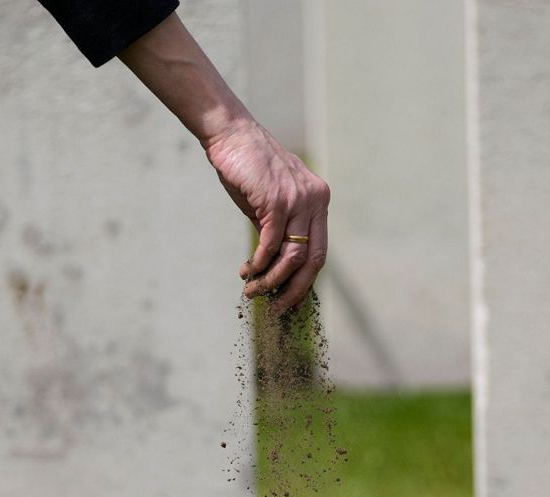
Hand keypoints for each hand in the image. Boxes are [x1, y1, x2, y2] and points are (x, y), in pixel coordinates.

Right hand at [205, 120, 329, 312]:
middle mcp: (315, 200)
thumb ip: (279, 232)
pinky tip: (248, 272)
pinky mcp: (276, 201)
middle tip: (277, 308)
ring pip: (293, 257)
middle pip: (314, 260)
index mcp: (318, 201)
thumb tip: (276, 269)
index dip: (306, 281)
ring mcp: (298, 200)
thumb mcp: (270, 204)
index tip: (290, 299)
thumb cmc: (247, 169)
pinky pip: (271, 245)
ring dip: (272, 280)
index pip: (319, 251)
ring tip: (253, 291)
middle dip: (295, 290)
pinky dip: (259, 264)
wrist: (230, 134)